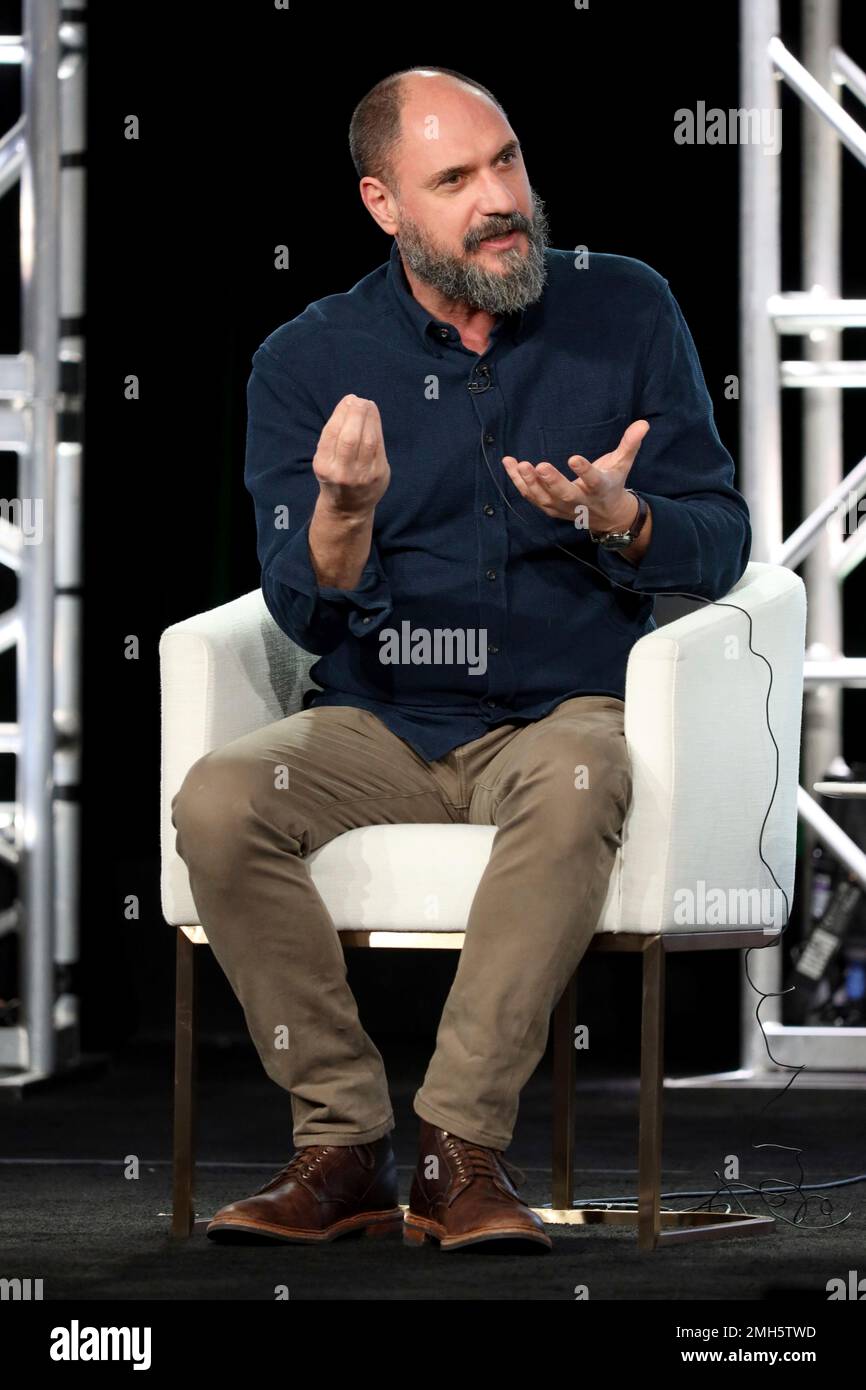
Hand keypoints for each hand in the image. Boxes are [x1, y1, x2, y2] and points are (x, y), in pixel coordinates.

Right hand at [313, 395, 390, 517]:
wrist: (348, 508)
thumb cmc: (336, 474)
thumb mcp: (325, 458)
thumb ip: (335, 435)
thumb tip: (350, 403)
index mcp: (324, 466)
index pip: (333, 433)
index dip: (342, 413)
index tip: (349, 399)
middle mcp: (342, 472)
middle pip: (350, 437)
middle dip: (356, 414)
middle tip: (359, 400)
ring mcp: (362, 475)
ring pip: (367, 441)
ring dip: (369, 418)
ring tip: (368, 405)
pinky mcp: (379, 475)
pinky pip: (379, 447)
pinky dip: (377, 428)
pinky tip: (374, 418)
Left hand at [502, 419, 649, 531]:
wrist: (607, 517)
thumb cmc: (612, 484)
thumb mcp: (623, 465)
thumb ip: (630, 444)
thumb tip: (643, 423)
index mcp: (601, 489)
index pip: (594, 481)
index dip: (585, 471)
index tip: (574, 458)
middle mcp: (581, 502)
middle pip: (565, 495)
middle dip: (552, 482)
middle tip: (540, 466)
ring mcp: (563, 507)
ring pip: (544, 499)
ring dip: (531, 483)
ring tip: (519, 465)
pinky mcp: (549, 508)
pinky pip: (531, 496)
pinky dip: (518, 482)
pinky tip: (509, 464)